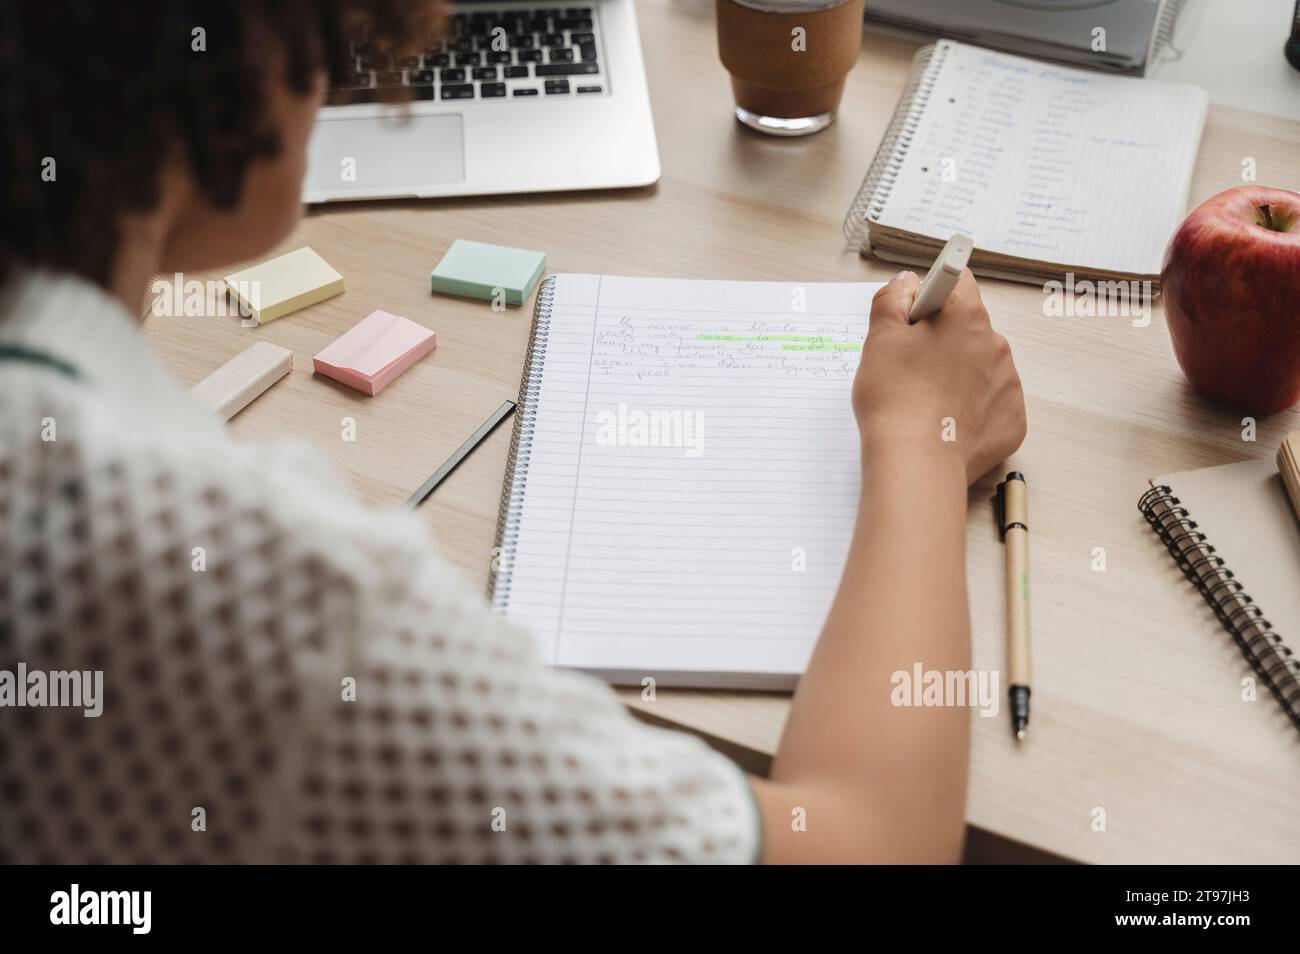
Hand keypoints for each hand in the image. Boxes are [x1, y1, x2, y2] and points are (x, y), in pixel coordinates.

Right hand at [853, 269, 1025, 483]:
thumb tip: (909, 282)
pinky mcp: (1012, 421)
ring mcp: (1008, 385)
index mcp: (966, 317)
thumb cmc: (894, 398)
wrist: (916, 462)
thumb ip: (893, 298)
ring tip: (925, 401)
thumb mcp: (879, 338)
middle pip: (967, 329)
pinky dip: (970, 410)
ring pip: (980, 367)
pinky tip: (944, 422)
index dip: (930, 296)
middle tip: (909, 368)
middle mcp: (997, 345)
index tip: (914, 316)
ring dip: (957, 375)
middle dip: (941, 341)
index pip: (957, 283)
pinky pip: (990, 405)